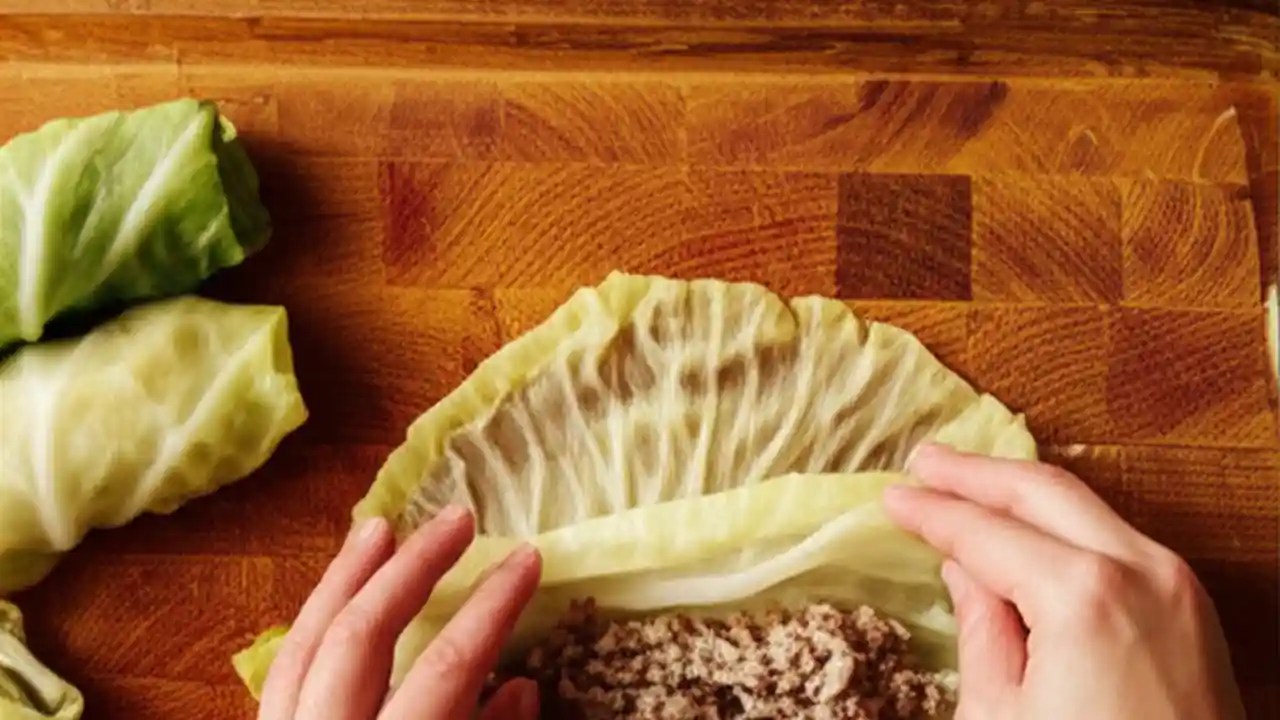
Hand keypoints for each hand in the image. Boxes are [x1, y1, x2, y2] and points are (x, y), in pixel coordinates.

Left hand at [256, 506, 541, 719]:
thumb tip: (520, 687)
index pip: (449, 668)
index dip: (491, 608)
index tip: (527, 558)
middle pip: (363, 635)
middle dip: (412, 569)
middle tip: (456, 519)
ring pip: (304, 644)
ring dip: (346, 579)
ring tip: (380, 528)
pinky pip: (283, 671)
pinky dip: (311, 623)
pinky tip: (334, 597)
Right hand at [885, 444, 1244, 719]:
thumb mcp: (1002, 716)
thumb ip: (982, 630)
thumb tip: (967, 572)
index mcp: (1084, 595)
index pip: (987, 531)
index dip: (933, 512)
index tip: (893, 498)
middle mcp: (1141, 571)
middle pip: (1044, 491)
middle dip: (977, 472)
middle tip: (925, 461)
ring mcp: (1177, 586)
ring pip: (1087, 507)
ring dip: (1023, 491)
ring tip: (969, 483)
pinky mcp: (1194, 610)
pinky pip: (1118, 539)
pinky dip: (1067, 523)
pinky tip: (1030, 527)